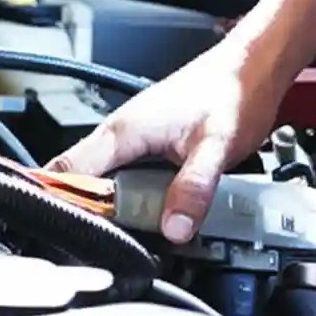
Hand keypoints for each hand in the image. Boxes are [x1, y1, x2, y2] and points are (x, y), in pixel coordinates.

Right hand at [45, 43, 284, 242]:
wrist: (251, 71)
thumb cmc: (230, 93)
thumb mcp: (216, 146)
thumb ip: (193, 188)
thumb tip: (175, 228)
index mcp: (123, 131)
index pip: (67, 172)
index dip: (64, 206)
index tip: (74, 237)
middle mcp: (120, 136)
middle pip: (85, 186)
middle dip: (97, 217)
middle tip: (120, 244)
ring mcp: (134, 143)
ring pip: (109, 187)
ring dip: (121, 211)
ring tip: (143, 231)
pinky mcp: (150, 151)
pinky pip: (132, 184)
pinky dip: (140, 202)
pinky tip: (159, 213)